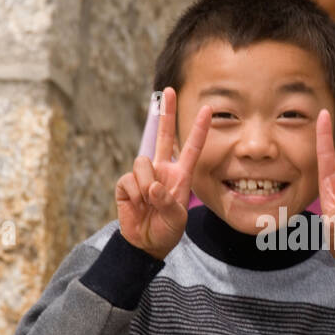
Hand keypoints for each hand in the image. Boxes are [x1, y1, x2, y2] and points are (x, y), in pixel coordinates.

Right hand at [115, 87, 211, 259]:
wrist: (145, 243)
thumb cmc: (166, 231)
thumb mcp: (176, 219)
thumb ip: (167, 202)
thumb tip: (153, 187)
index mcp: (180, 175)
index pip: (191, 148)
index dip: (198, 129)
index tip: (208, 109)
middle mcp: (162, 170)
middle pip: (163, 136)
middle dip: (165, 113)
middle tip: (169, 90)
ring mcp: (144, 175)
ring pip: (142, 162)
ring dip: (146, 184)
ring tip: (148, 202)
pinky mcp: (126, 183)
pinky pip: (129, 179)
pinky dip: (134, 194)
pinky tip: (136, 204)